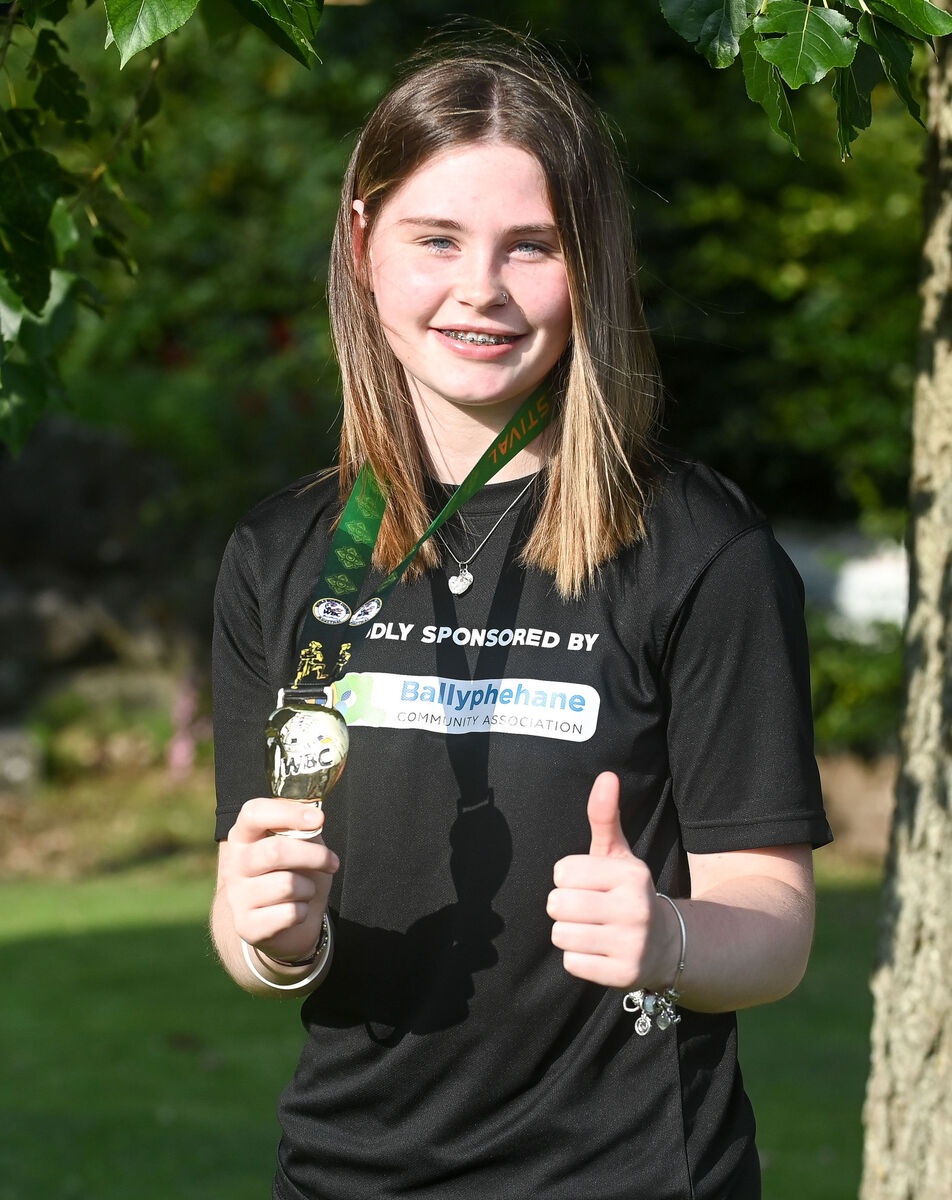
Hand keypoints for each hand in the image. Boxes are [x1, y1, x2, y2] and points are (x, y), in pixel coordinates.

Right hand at [222, 798, 339, 963]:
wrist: (286, 923)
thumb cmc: (295, 873)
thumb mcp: (301, 845)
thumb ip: (303, 828)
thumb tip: (314, 819)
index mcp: (243, 836)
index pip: (253, 813)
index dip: (287, 812)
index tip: (318, 819)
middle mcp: (233, 864)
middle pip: (275, 851)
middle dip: (314, 855)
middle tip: (332, 862)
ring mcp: (236, 897)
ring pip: (286, 885)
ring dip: (308, 887)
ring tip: (305, 890)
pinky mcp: (246, 926)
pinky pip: (289, 913)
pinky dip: (302, 911)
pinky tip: (295, 910)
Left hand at [547, 772, 676, 990]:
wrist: (667, 944)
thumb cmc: (628, 893)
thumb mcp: (618, 855)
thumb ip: (604, 817)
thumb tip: (606, 775)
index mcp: (631, 874)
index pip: (562, 871)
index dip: (568, 878)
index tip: (589, 884)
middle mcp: (634, 908)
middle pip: (557, 904)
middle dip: (564, 906)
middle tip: (587, 909)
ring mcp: (631, 944)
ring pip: (561, 934)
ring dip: (569, 933)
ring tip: (593, 929)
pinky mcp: (623, 975)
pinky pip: (571, 962)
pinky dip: (578, 958)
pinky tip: (599, 951)